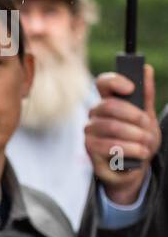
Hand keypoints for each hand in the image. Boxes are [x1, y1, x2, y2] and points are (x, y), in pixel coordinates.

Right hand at [85, 64, 158, 203]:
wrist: (134, 166)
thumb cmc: (138, 139)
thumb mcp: (147, 117)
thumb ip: (146, 95)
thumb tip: (146, 69)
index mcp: (108, 102)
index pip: (103, 83)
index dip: (115, 81)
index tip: (131, 88)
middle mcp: (95, 114)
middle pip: (109, 106)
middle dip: (134, 116)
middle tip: (147, 126)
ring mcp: (90, 131)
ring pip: (112, 127)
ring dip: (136, 136)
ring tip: (147, 143)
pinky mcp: (90, 149)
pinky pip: (111, 145)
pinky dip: (131, 149)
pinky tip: (141, 152)